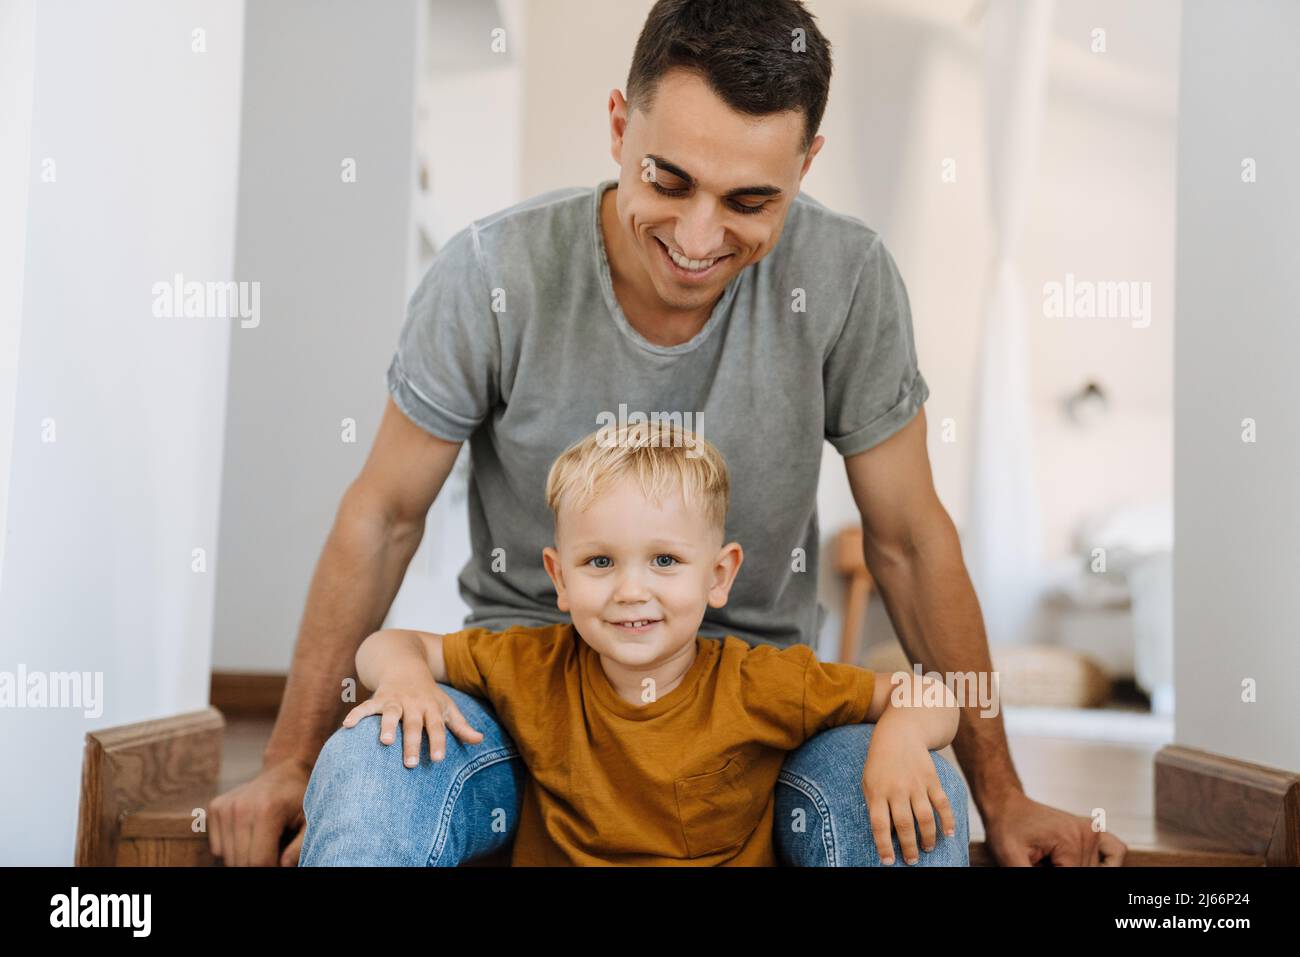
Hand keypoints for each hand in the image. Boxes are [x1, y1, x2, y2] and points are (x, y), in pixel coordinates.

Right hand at [209, 757, 310, 866]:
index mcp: (267, 810)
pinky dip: (232, 850)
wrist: (283, 771)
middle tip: (274, 855)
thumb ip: (300, 847)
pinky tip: (248, 835)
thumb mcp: (309, 821)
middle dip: (258, 865)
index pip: (259, 860)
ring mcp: (225, 807)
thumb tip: (284, 866)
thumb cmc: (299, 799)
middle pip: (240, 861)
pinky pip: (217, 848)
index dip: (272, 868)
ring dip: (244, 858)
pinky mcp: (215, 808)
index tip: (281, 863)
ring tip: (263, 844)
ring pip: (226, 857)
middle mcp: (241, 808)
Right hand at [342, 676, 483, 767]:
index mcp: (431, 708)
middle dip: (412, 743)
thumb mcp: (446, 707)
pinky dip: (356, 715)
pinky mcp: (378, 698)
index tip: (437, 759)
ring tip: (384, 742)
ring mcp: (395, 700)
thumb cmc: (428, 694)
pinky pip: (366, 706)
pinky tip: (347, 726)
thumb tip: (479, 740)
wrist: (405, 664)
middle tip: (410, 764)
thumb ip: (461, 726)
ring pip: (391, 713)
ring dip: (387, 726)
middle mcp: (414, 704)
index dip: (437, 742)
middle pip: (414, 724)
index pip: (437, 727)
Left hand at [862, 718, 956, 864]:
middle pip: (905, 825)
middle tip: (911, 860)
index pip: (880, 825)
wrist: (898, 734)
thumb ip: (875, 806)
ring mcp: (916, 784)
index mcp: (877, 792)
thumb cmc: (879, 764)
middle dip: (909, 847)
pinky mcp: (932, 780)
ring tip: (927, 849)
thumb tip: (886, 835)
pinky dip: (948, 820)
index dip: (884, 846)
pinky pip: (942, 804)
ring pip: (925, 818)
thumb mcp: (869, 783)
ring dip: (928, 838)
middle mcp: (897, 789)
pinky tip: (949, 834)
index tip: (888, 861)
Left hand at [983, 789, 1126, 865]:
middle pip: (1087, 873)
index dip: (1049, 873)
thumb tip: (1041, 889)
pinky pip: (1116, 851)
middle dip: (1062, 870)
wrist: (1006, 804)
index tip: (1040, 863)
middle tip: (1041, 859)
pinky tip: (1087, 863)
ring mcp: (1093, 830)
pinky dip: (1108, 863)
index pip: (1073, 878)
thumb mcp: (1010, 858)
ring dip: (1078, 867)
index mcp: (1070, 842)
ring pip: (1100, 868)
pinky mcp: (1094, 829)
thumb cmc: (1006, 828)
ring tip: (1053, 859)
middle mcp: (1087, 834)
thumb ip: (1027, 876)